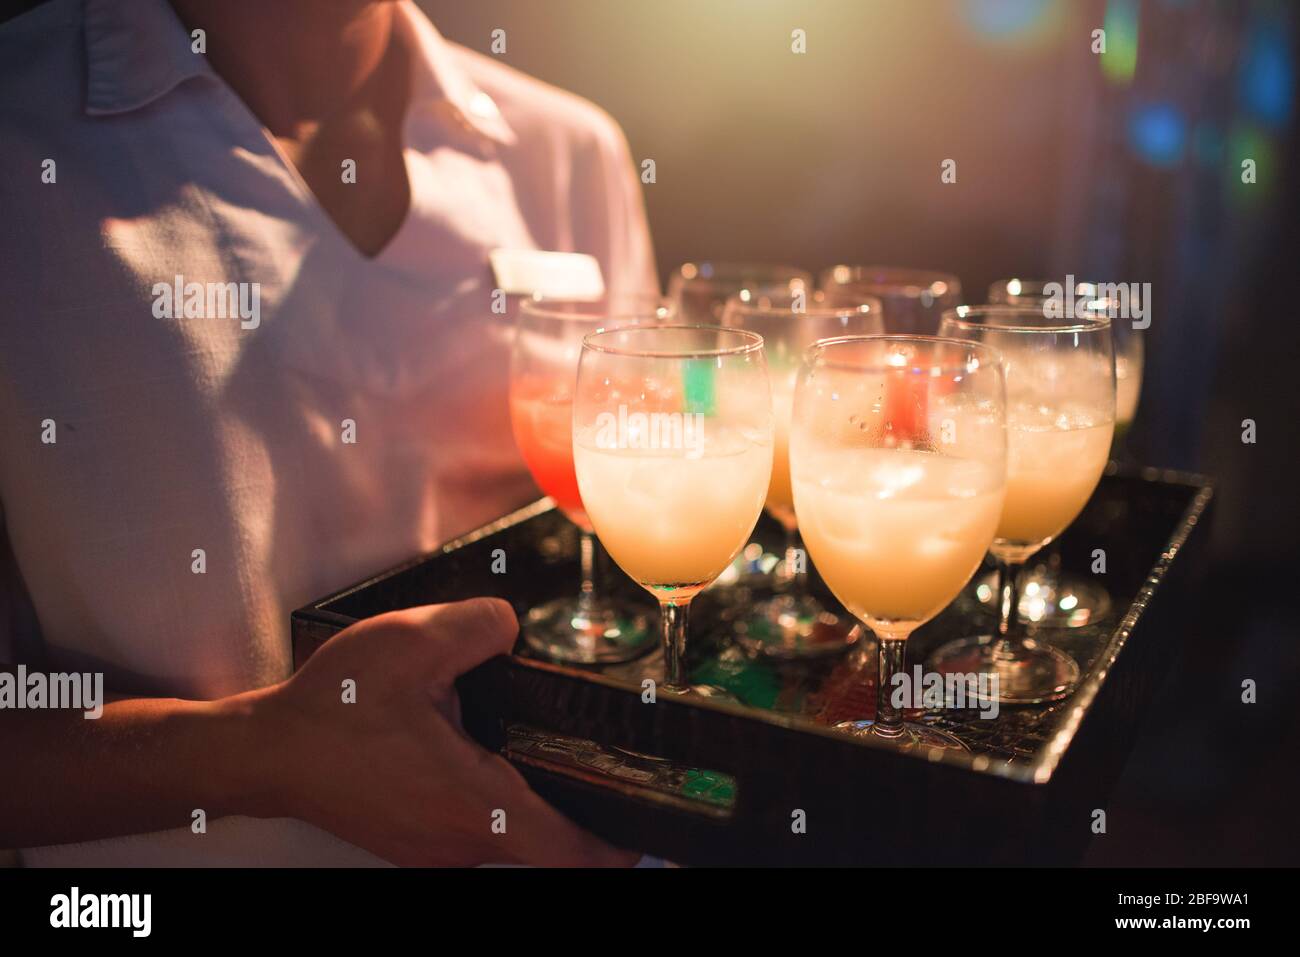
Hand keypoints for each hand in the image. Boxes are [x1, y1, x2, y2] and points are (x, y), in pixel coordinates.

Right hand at [253, 598, 635, 865]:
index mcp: (473, 804)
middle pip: (543, 841)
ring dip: (522, 794)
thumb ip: (481, 626)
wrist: (266, 751)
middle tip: (586, 755)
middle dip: (571, 801)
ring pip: (505, 834)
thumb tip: (511, 630)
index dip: (615, 845)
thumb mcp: (413, 642)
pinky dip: (486, 797)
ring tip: (516, 739)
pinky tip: (468, 749)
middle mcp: (457, 842)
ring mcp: (431, 849)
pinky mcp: (412, 841)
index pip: (568, 852)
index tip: (643, 828)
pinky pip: (470, 829)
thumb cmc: (331, 709)